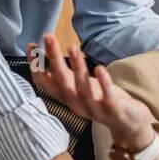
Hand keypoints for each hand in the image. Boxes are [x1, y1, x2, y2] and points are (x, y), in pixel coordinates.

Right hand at [28, 33, 153, 152]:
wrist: (126, 122)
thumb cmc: (99, 99)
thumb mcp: (76, 86)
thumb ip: (60, 75)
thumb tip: (40, 57)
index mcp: (66, 96)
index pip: (44, 83)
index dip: (35, 65)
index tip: (32, 45)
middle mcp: (75, 103)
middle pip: (61, 81)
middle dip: (53, 59)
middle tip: (48, 37)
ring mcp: (93, 108)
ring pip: (82, 89)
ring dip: (77, 68)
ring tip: (72, 48)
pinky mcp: (112, 110)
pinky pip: (107, 97)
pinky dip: (103, 83)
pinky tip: (99, 68)